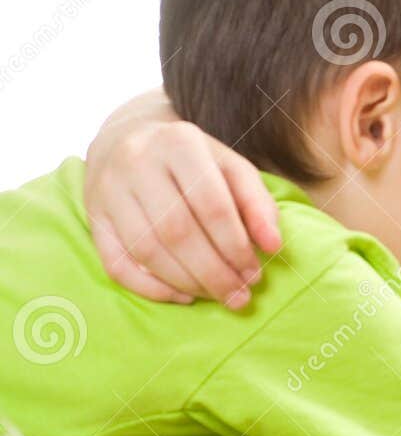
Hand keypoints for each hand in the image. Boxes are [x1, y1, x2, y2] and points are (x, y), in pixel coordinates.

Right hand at [85, 104, 281, 307]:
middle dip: (214, 272)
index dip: (236, 245)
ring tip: (218, 296)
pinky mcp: (93, 217)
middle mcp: (137, 161)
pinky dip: (151, 288)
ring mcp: (108, 189)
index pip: (211, 204)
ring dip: (187, 282)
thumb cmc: (194, 161)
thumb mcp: (231, 167)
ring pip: (146, 250)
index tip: (256, 274)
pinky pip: (116, 263)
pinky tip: (182, 296)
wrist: (129, 139)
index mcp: (180, 142)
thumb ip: (258, 203)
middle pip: (177, 231)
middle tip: (240, 296)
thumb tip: (273, 245)